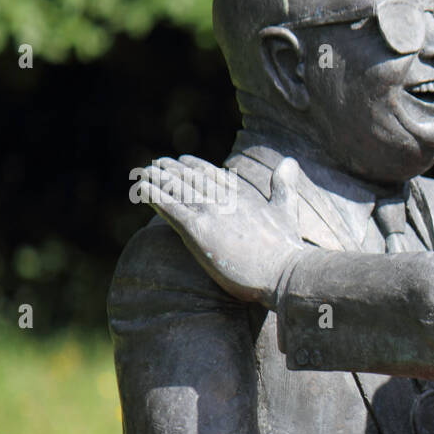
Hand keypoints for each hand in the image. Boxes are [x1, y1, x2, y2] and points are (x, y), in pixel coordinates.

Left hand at [138, 154, 306, 305]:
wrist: (284, 272)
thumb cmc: (287, 249)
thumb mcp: (287, 210)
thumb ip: (284, 186)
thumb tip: (291, 160)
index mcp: (243, 194)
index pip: (213, 173)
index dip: (194, 165)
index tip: (181, 161)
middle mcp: (223, 198)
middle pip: (190, 178)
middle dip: (170, 169)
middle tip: (155, 165)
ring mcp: (209, 213)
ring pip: (176, 188)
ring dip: (157, 178)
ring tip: (142, 174)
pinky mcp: (196, 230)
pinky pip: (168, 206)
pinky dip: (153, 195)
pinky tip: (142, 189)